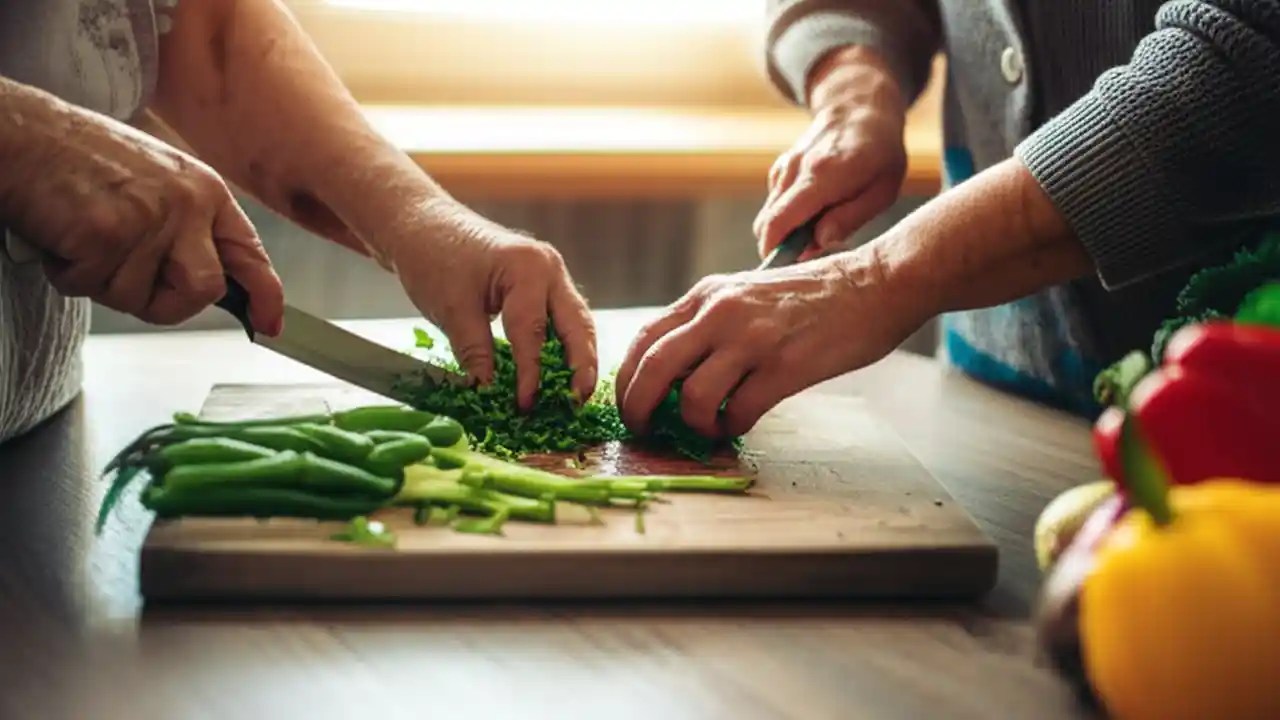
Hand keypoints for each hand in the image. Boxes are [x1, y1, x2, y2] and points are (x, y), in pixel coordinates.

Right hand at [0, 85, 283, 332]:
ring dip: (103, 283)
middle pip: (203, 291)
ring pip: (138, 298)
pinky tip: (62, 236)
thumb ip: (187, 227)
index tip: (270, 325)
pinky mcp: (108, 235)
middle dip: (167, 302)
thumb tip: (212, 281)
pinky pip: (91, 288)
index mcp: (206, 192)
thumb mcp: (158, 183)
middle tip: (126, 277)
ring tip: (84, 237)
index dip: (265, 296)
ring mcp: (150, 220)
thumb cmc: (81, 159)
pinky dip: (68, 274)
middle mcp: (188, 205)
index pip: (250, 253)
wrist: (24, 133)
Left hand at [389, 206, 596, 410]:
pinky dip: (561, 346)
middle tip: (577, 403)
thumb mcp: (451, 310)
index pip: (535, 332)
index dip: (531, 374)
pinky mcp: (540, 285)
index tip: (526, 405)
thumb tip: (490, 392)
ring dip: (577, 358)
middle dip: (582, 366)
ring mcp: (549, 275)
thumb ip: (476, 352)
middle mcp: (549, 268)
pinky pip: (559, 319)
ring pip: (574, 323)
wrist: (420, 226)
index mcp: (529, 268)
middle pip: (577, 325)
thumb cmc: (433, 257)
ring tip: (575, 395)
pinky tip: (558, 373)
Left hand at [614, 248, 921, 437]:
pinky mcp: (783, 368)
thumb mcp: (746, 293)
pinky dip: (730, 429)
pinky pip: (736, 413)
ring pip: (690, 397)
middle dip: (637, 409)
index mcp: (707, 295)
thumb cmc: (812, 295)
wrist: (873, 284)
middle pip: (651, 369)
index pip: (644, 339)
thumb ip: (709, 323)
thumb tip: (675, 374)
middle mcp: (720, 313)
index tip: (629, 405)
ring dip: (692, 425)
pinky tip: (737, 425)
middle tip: (643, 431)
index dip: (626, 380)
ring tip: (707, 429)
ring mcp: (751, 340)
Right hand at [754, 46, 907, 260]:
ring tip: (822, 231)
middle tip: (813, 256)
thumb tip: (819, 242)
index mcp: (823, 176)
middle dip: (781, 247)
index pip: (780, 220)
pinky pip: (775, 203)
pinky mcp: (780, 168)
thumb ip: (850, 217)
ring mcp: (785, 167)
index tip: (787, 273)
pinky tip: (815, 213)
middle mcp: (796, 170)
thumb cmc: (881, 154)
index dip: (774, 252)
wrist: (862, 108)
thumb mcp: (883, 190)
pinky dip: (787, 216)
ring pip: (769, 215)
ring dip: (787, 232)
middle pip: (766, 223)